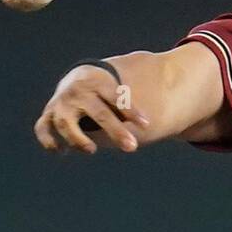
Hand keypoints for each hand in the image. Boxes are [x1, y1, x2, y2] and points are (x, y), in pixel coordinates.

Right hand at [33, 65, 149, 153]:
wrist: (80, 79)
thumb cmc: (110, 91)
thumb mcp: (126, 90)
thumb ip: (144, 97)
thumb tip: (188, 99)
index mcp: (100, 83)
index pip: (117, 97)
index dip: (131, 110)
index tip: (148, 125)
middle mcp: (80, 92)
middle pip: (98, 113)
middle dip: (115, 131)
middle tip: (132, 148)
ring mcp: (62, 104)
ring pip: (67, 122)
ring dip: (79, 138)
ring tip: (92, 150)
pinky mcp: (49, 115)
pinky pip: (43, 127)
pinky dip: (48, 139)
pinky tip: (60, 152)